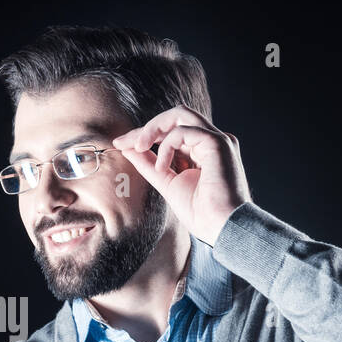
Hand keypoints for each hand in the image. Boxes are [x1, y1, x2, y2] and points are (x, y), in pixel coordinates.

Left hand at [111, 106, 252, 245]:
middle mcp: (210, 141)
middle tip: (124, 143)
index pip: (170, 132)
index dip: (144, 135)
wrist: (220, 227)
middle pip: (174, 117)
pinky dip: (167, 147)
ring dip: (153, 128)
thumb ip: (149, 164)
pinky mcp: (218, 142)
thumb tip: (128, 148)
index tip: (120, 144)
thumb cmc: (201, 212)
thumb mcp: (166, 183)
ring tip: (138, 147)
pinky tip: (162, 168)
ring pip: (179, 114)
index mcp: (201, 150)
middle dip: (146, 128)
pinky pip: (183, 131)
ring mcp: (216, 139)